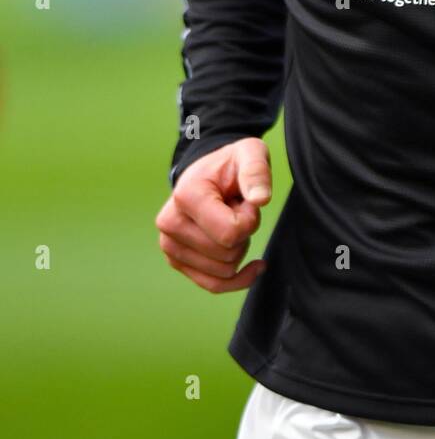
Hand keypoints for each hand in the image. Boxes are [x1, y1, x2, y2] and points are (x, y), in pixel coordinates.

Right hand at [155, 137, 271, 292]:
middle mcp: (170, 224)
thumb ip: (257, 171)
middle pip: (228, 254)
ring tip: (229, 220)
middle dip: (244, 234)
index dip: (250, 219)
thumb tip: (261, 199)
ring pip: (224, 272)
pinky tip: (252, 265)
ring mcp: (170, 246)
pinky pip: (214, 285)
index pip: (230, 233)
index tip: (245, 200)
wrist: (209, 174)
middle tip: (236, 209)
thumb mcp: (250, 153)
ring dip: (239, 249)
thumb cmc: (232, 164)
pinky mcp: (177, 261)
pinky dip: (237, 279)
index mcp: (185, 196)